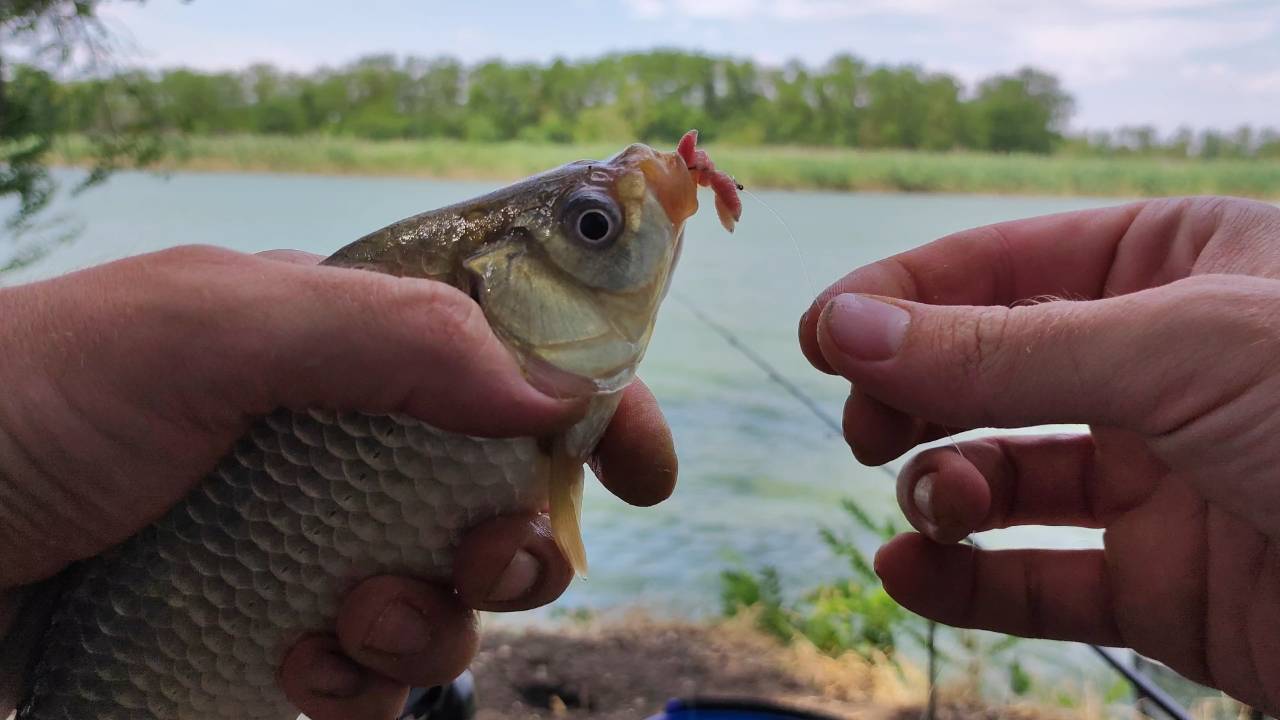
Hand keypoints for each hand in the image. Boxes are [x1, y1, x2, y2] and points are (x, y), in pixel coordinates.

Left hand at [0, 246, 676, 719]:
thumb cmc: (30, 401)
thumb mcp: (206, 330)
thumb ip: (388, 339)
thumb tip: (550, 394)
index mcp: (339, 350)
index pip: (505, 364)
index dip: (590, 409)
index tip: (643, 476)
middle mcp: (334, 448)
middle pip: (496, 498)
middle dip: (513, 542)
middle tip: (474, 555)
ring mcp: (300, 549)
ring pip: (442, 602)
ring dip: (422, 624)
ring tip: (340, 622)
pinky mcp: (260, 637)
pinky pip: (368, 681)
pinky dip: (359, 689)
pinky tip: (298, 674)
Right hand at [798, 197, 1279, 712]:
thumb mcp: (1180, 352)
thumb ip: (1003, 346)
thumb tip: (848, 325)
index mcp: (1186, 270)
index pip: (1009, 263)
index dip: (908, 294)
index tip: (823, 335)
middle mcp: (1169, 371)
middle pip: (994, 370)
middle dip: (920, 393)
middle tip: (866, 424)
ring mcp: (1169, 481)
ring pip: (1008, 475)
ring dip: (945, 486)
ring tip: (926, 500)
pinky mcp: (1172, 588)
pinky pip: (1039, 579)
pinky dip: (965, 578)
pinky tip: (911, 571)